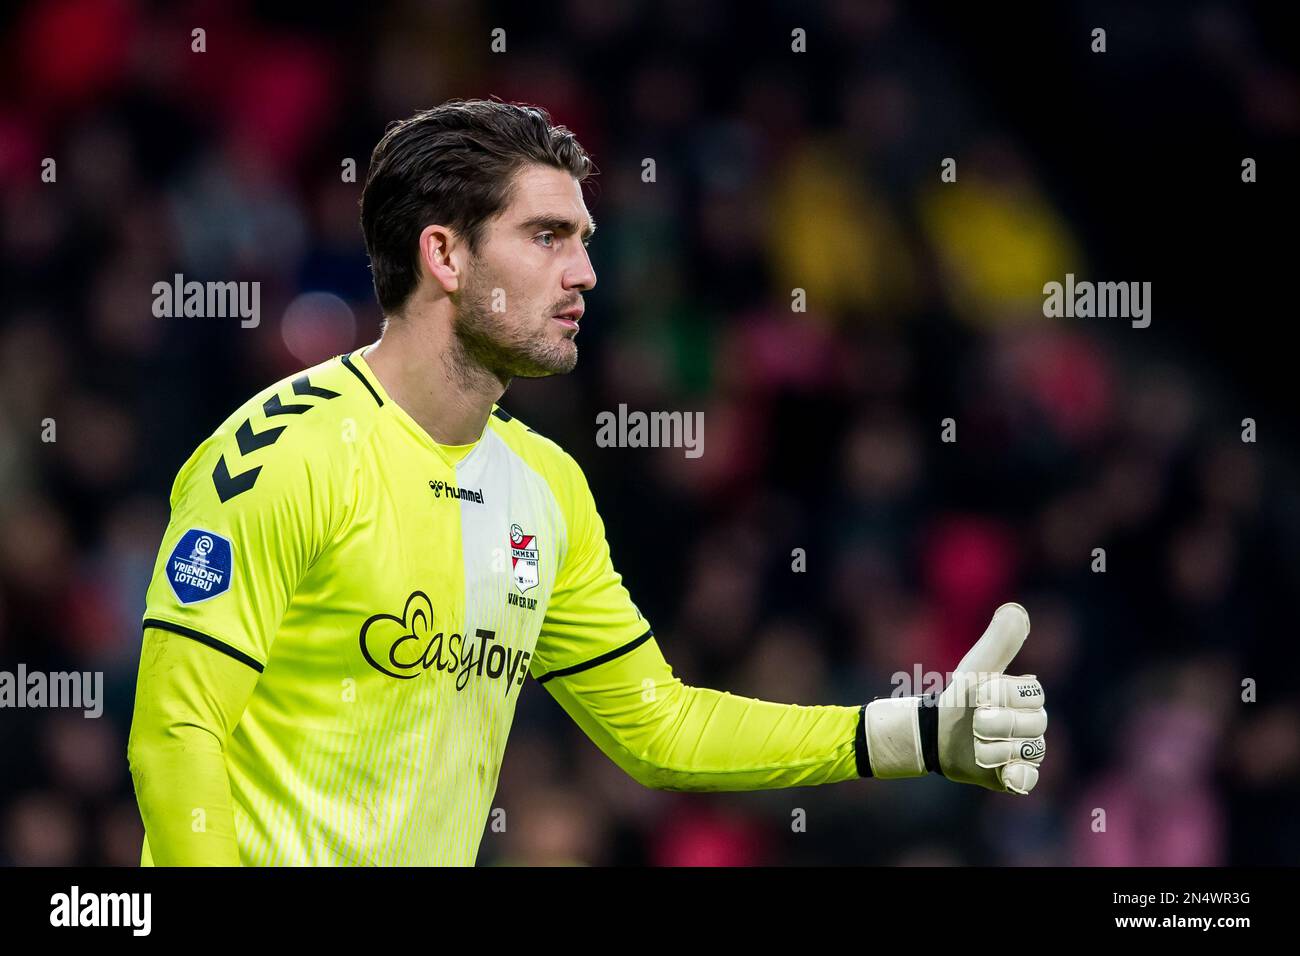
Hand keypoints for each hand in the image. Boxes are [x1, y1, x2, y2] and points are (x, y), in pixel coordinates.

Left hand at [862, 603, 1046, 794]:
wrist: (934, 734)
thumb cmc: (959, 697)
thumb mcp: (978, 666)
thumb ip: (999, 641)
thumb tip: (1016, 609)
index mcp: (1029, 698)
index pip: (1032, 696)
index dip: (1003, 695)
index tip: (978, 696)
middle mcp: (1033, 726)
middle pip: (1033, 726)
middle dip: (997, 723)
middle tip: (975, 723)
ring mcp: (1026, 753)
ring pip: (1028, 752)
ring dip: (994, 747)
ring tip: (975, 745)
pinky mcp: (1014, 777)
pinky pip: (1029, 781)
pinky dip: (1018, 778)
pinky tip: (1006, 774)